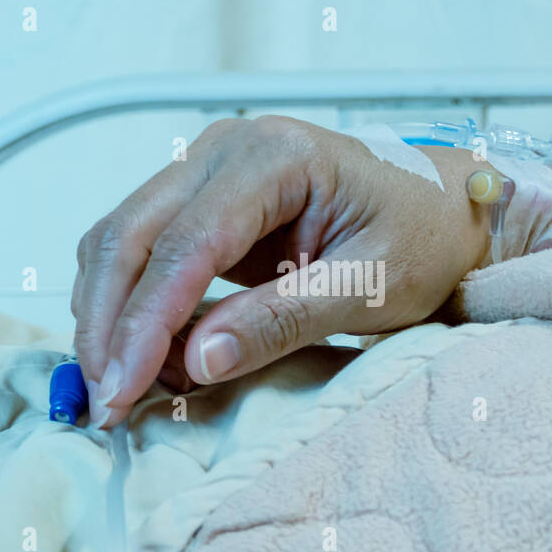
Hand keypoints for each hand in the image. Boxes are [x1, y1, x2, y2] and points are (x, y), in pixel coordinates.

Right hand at [72, 115, 522, 427]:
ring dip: (109, 316)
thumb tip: (199, 360)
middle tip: (105, 402)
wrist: (446, 209)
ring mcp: (208, 169)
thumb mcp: (372, 288)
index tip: (123, 389)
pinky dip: (131, 305)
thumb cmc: (423, 239)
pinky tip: (145, 357)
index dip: (145, 322)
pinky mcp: (202, 199)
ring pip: (121, 240)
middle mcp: (227, 149)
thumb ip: (285, 320)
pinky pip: (143, 250)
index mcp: (276, 157)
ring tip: (124, 388)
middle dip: (108, 324)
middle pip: (130, 234)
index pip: (186, 243)